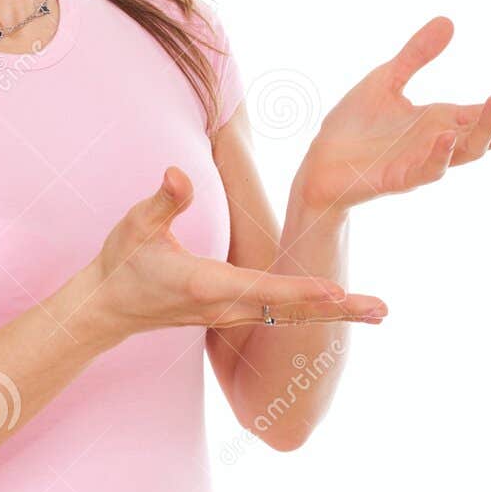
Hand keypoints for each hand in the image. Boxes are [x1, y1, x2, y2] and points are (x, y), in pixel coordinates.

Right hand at [84, 166, 387, 339]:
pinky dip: (314, 314)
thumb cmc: (122, 263)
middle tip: (382, 311)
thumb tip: (177, 173)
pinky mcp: (234, 315)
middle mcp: (226, 307)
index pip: (262, 289)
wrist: (108, 308)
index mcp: (207, 285)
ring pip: (291, 317)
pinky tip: (345, 310)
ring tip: (380, 313)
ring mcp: (231, 315)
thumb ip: (164, 201)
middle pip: (290, 311)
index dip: (300, 290)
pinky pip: (281, 317)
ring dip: (335, 315)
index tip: (335, 292)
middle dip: (337, 310)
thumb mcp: (135, 226)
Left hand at [294, 16, 490, 212]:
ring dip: (487, 127)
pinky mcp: (399, 178)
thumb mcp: (386, 79)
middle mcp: (440, 143)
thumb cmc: (354, 127)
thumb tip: (449, 21)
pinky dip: (439, 155)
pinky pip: (428, 170)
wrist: (318, 163)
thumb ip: (416, 55)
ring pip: (469, 152)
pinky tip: (445, 135)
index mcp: (443, 121)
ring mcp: (423, 162)